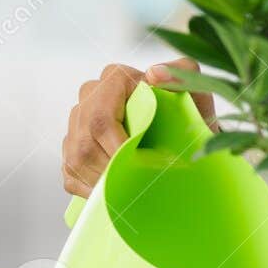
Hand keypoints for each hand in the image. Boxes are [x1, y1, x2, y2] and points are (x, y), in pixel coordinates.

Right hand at [62, 59, 216, 197]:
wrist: (187, 133)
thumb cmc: (191, 110)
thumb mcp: (196, 90)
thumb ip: (183, 75)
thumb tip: (155, 74)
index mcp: (115, 78)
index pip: (101, 118)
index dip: (118, 147)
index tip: (142, 164)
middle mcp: (90, 96)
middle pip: (86, 142)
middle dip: (112, 168)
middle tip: (139, 184)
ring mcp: (77, 121)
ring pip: (76, 159)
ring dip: (103, 181)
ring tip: (131, 190)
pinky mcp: (72, 146)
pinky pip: (71, 173)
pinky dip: (92, 189)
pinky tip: (115, 193)